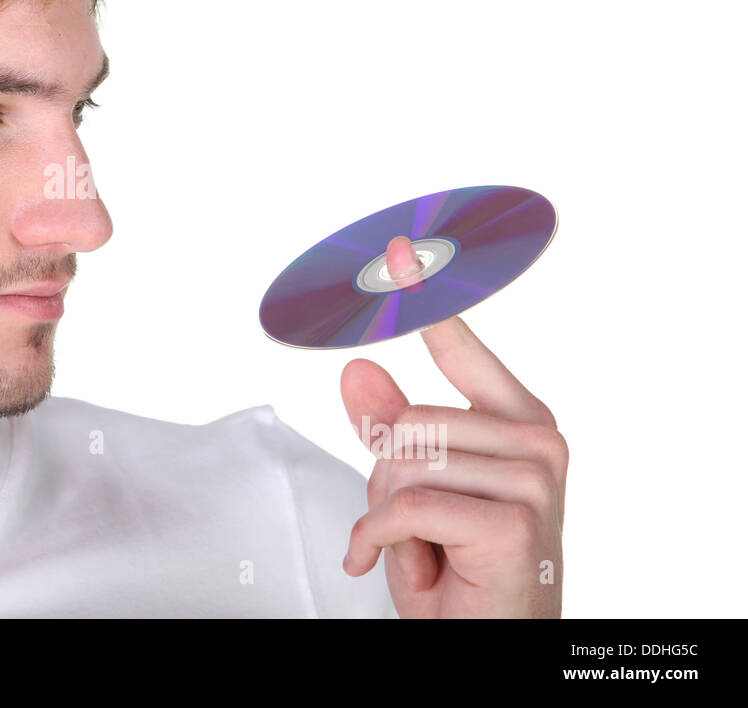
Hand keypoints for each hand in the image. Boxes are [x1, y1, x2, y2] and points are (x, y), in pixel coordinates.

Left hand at [339, 236, 566, 617]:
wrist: (491, 644)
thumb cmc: (461, 569)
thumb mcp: (411, 488)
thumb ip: (391, 424)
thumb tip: (356, 366)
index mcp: (521, 421)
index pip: (462, 347)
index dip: (429, 297)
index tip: (403, 250)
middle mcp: (538, 441)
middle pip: (403, 422)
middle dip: (384, 481)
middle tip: (418, 527)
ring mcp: (533, 479)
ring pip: (398, 464)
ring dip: (385, 517)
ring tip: (424, 547)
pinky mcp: (513, 521)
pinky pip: (401, 506)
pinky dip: (378, 541)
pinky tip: (397, 566)